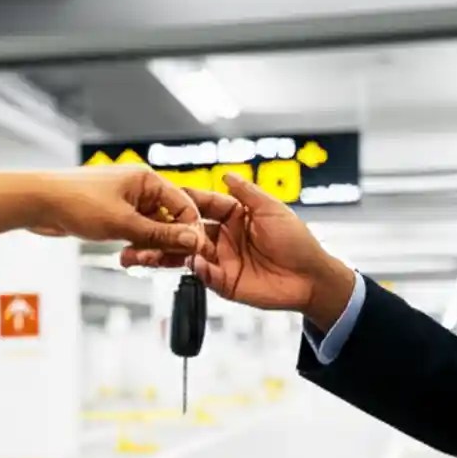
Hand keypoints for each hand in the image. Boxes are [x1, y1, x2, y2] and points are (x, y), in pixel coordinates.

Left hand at [32, 168, 209, 255]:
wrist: (38, 202)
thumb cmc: (77, 202)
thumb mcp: (123, 223)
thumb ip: (160, 234)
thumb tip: (192, 240)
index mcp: (147, 180)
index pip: (184, 205)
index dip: (189, 231)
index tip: (190, 254)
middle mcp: (140, 189)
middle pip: (169, 220)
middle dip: (164, 243)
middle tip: (155, 262)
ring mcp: (127, 202)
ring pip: (151, 230)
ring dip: (147, 248)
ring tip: (132, 259)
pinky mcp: (114, 215)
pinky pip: (135, 233)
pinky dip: (133, 246)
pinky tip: (125, 257)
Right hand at [121, 173, 355, 329]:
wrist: (311, 278)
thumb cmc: (298, 242)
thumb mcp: (273, 210)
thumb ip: (247, 193)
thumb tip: (226, 174)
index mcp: (234, 217)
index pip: (203, 206)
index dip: (185, 202)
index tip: (164, 197)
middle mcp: (224, 238)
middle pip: (189, 232)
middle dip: (166, 230)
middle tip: (145, 228)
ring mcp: (223, 261)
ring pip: (189, 254)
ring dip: (169, 252)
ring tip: (149, 251)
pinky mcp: (226, 283)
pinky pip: (206, 275)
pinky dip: (198, 269)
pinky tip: (194, 262)